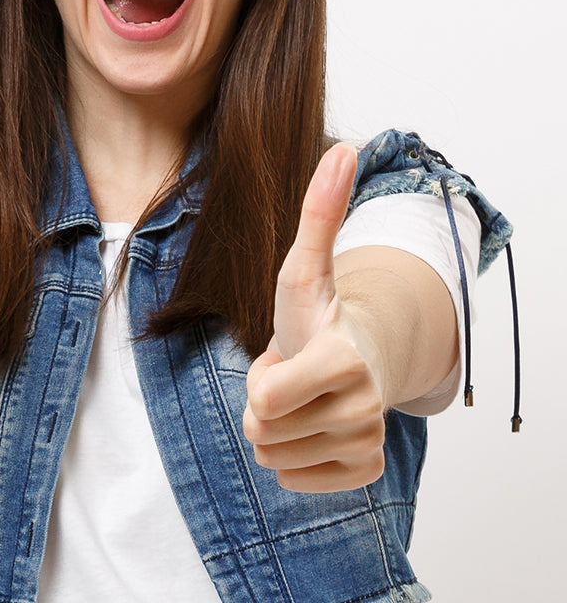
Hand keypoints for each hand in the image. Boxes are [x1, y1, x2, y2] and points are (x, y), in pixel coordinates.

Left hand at [242, 143, 387, 492]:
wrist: (350, 358)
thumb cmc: (317, 314)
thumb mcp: (304, 266)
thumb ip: (320, 211)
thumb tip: (345, 147)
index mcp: (345, 363)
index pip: (264, 402)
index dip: (261, 378)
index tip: (288, 355)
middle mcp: (364, 411)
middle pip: (263, 430)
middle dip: (265, 400)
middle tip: (292, 375)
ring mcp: (366, 445)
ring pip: (273, 457)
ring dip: (276, 426)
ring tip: (301, 396)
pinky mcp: (363, 474)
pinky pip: (292, 479)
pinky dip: (292, 455)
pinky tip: (313, 424)